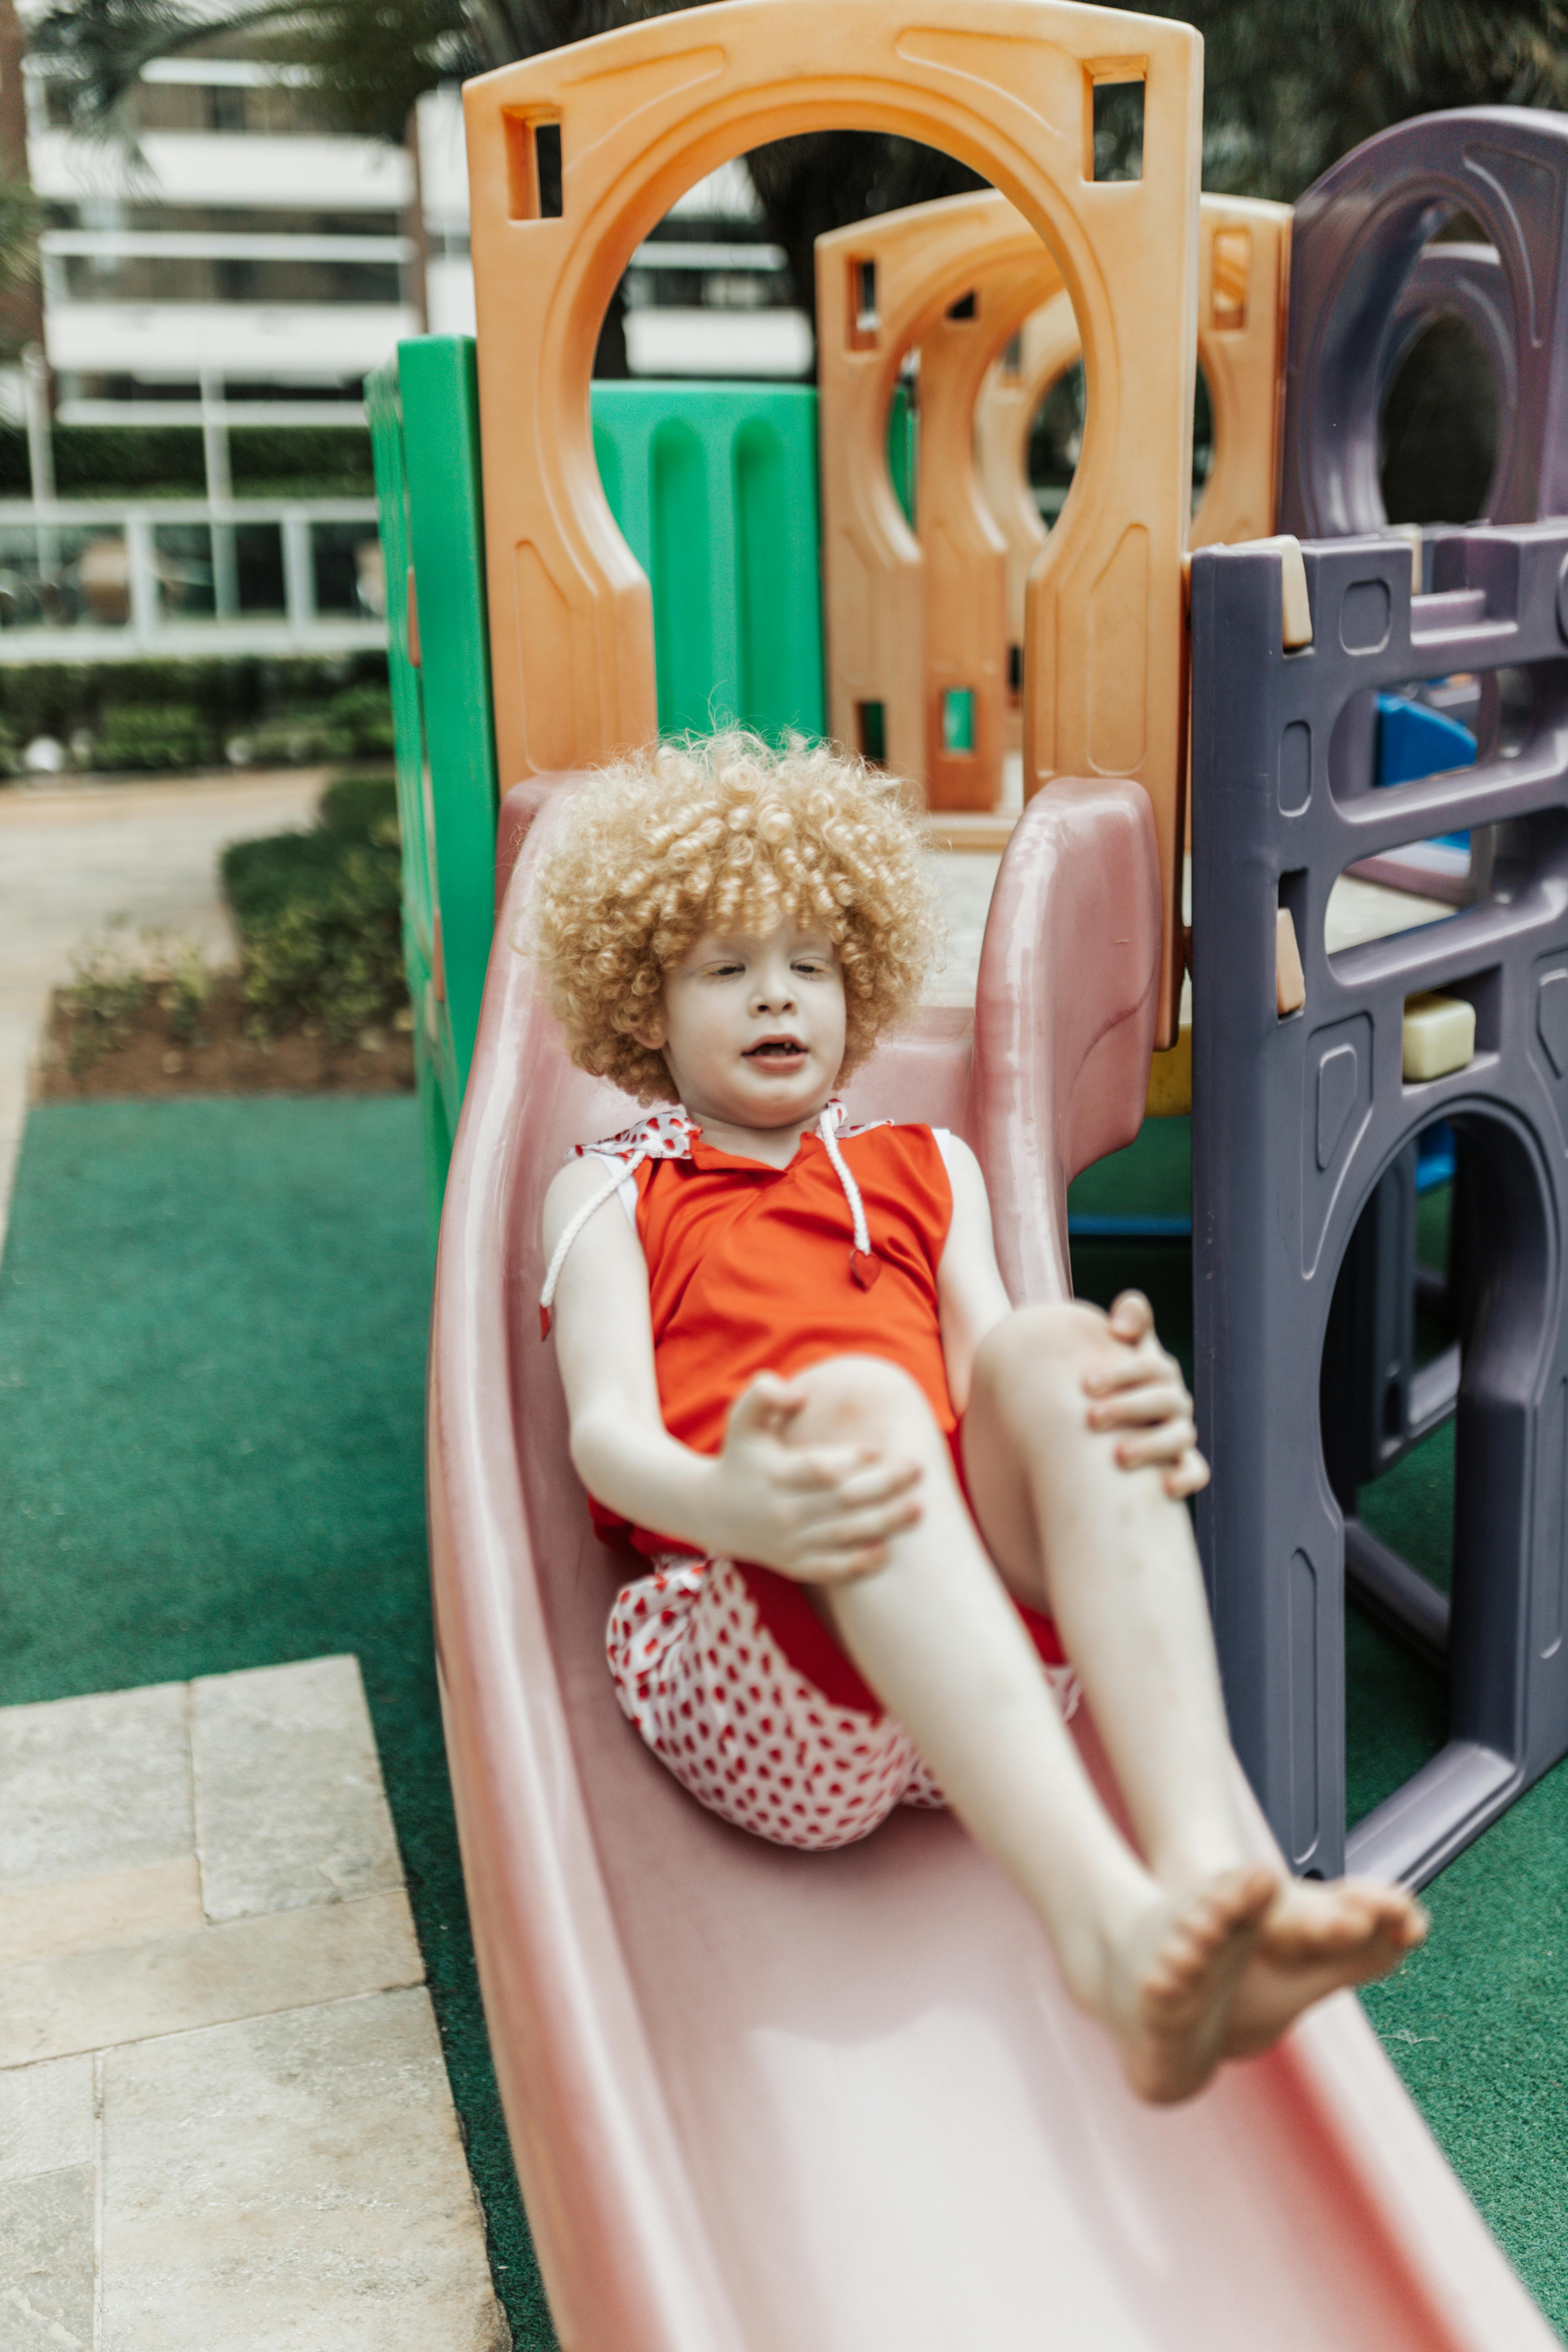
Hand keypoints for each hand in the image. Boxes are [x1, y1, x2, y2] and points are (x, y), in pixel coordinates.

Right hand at [704, 1372, 924, 1582]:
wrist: (714, 1512)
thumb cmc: (742, 1456)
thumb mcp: (743, 1420)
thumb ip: (765, 1394)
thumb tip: (800, 1393)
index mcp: (773, 1475)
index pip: (816, 1469)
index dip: (848, 1459)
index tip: (877, 1448)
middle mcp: (781, 1512)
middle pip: (840, 1501)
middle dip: (883, 1486)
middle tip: (918, 1468)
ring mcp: (788, 1542)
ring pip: (842, 1535)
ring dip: (883, 1524)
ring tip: (918, 1508)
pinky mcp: (794, 1565)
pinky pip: (829, 1569)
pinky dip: (857, 1564)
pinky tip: (886, 1552)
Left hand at [1083, 1291, 1209, 1499]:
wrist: (1104, 1431)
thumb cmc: (1105, 1386)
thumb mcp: (1110, 1354)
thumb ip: (1124, 1325)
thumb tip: (1121, 1325)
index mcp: (1156, 1371)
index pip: (1150, 1365)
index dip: (1123, 1371)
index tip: (1085, 1384)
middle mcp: (1172, 1400)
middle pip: (1163, 1399)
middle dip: (1128, 1407)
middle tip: (1091, 1418)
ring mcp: (1178, 1431)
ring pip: (1179, 1436)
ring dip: (1152, 1445)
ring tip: (1119, 1456)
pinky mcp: (1181, 1463)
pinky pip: (1196, 1471)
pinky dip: (1186, 1477)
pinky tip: (1167, 1486)